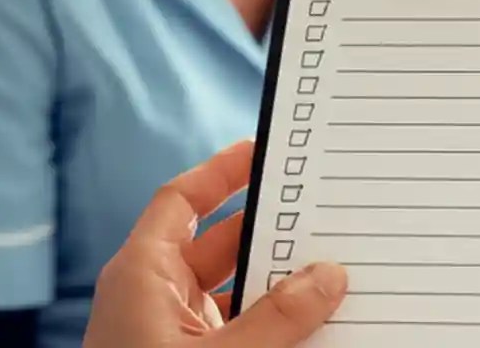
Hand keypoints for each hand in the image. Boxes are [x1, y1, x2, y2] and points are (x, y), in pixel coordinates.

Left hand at [84, 141, 347, 346]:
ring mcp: (173, 334)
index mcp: (142, 275)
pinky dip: (276, 320)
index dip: (221, 171)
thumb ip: (278, 318)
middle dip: (272, 230)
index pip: (181, 201)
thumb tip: (329, 276)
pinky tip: (320, 320)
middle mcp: (156, 297)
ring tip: (336, 267)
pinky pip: (241, 327)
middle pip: (221, 242)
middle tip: (325, 210)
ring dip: (282, 282)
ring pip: (237, 289)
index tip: (266, 150)